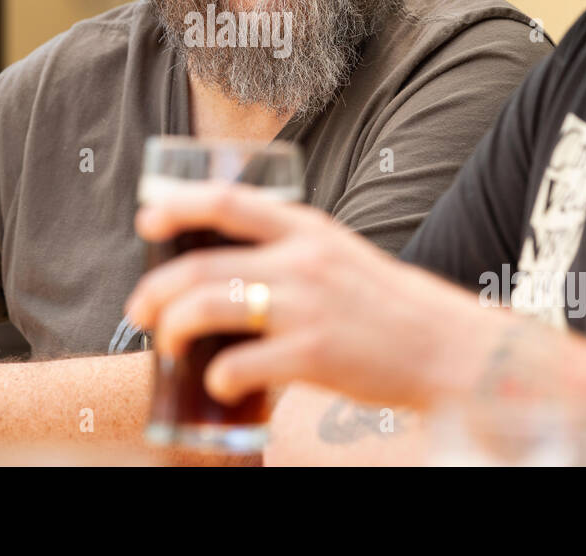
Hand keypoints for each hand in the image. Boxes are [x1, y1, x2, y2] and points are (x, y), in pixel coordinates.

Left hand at [124, 182, 499, 410]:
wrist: (445, 346)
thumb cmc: (384, 303)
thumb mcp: (336, 253)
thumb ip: (289, 249)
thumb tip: (225, 260)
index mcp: (306, 227)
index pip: (227, 201)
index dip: (177, 206)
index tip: (145, 220)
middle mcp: (302, 260)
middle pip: (202, 264)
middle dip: (157, 289)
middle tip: (140, 310)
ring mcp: (306, 307)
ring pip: (209, 307)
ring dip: (173, 328)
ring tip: (168, 345)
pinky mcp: (313, 354)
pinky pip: (240, 365)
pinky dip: (217, 377)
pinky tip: (220, 385)